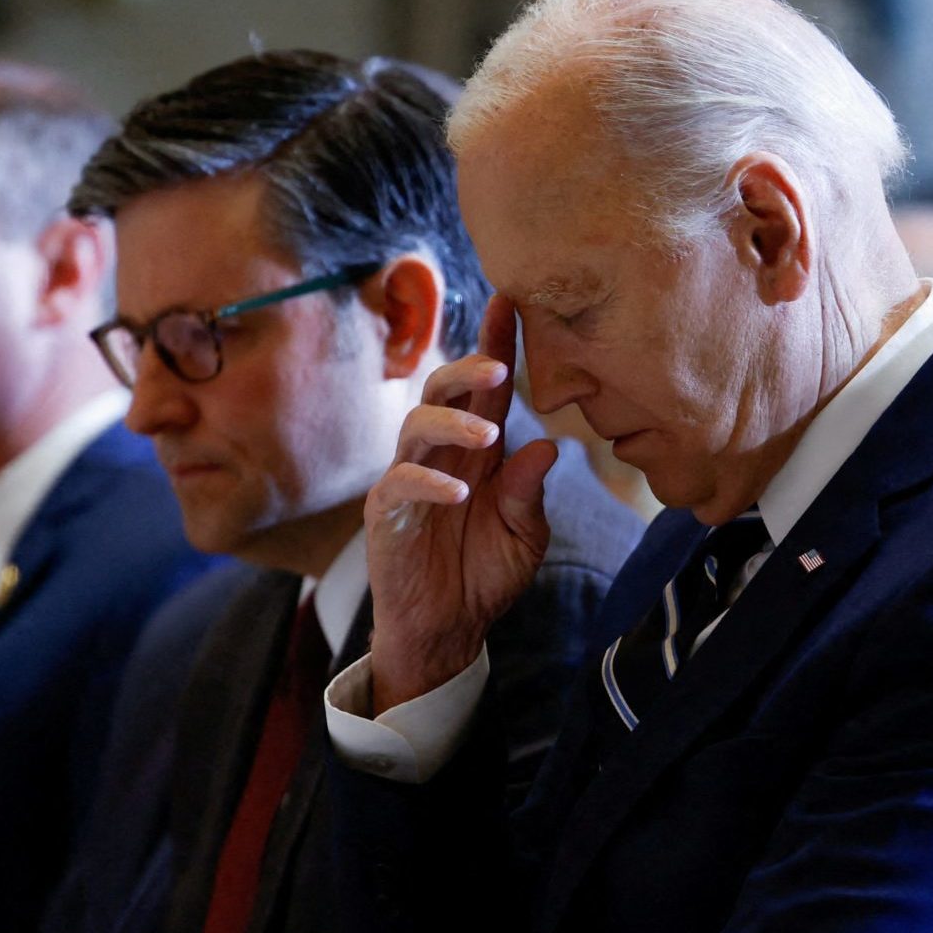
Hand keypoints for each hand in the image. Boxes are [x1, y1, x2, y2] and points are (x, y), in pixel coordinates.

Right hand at [364, 294, 558, 709]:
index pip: (486, 390)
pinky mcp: (385, 514)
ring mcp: (408, 480)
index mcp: (477, 452)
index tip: (509, 303)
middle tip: (498, 368)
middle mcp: (440, 455)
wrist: (448, 630)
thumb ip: (531, 492)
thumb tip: (548, 445)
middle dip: (466, 370)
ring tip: (488, 436)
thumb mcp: (525, 534)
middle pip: (440, 391)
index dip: (494, 345)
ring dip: (452, 423)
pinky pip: (399, 484)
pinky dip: (429, 482)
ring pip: (416, 426)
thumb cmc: (484, 575)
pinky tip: (460, 493)